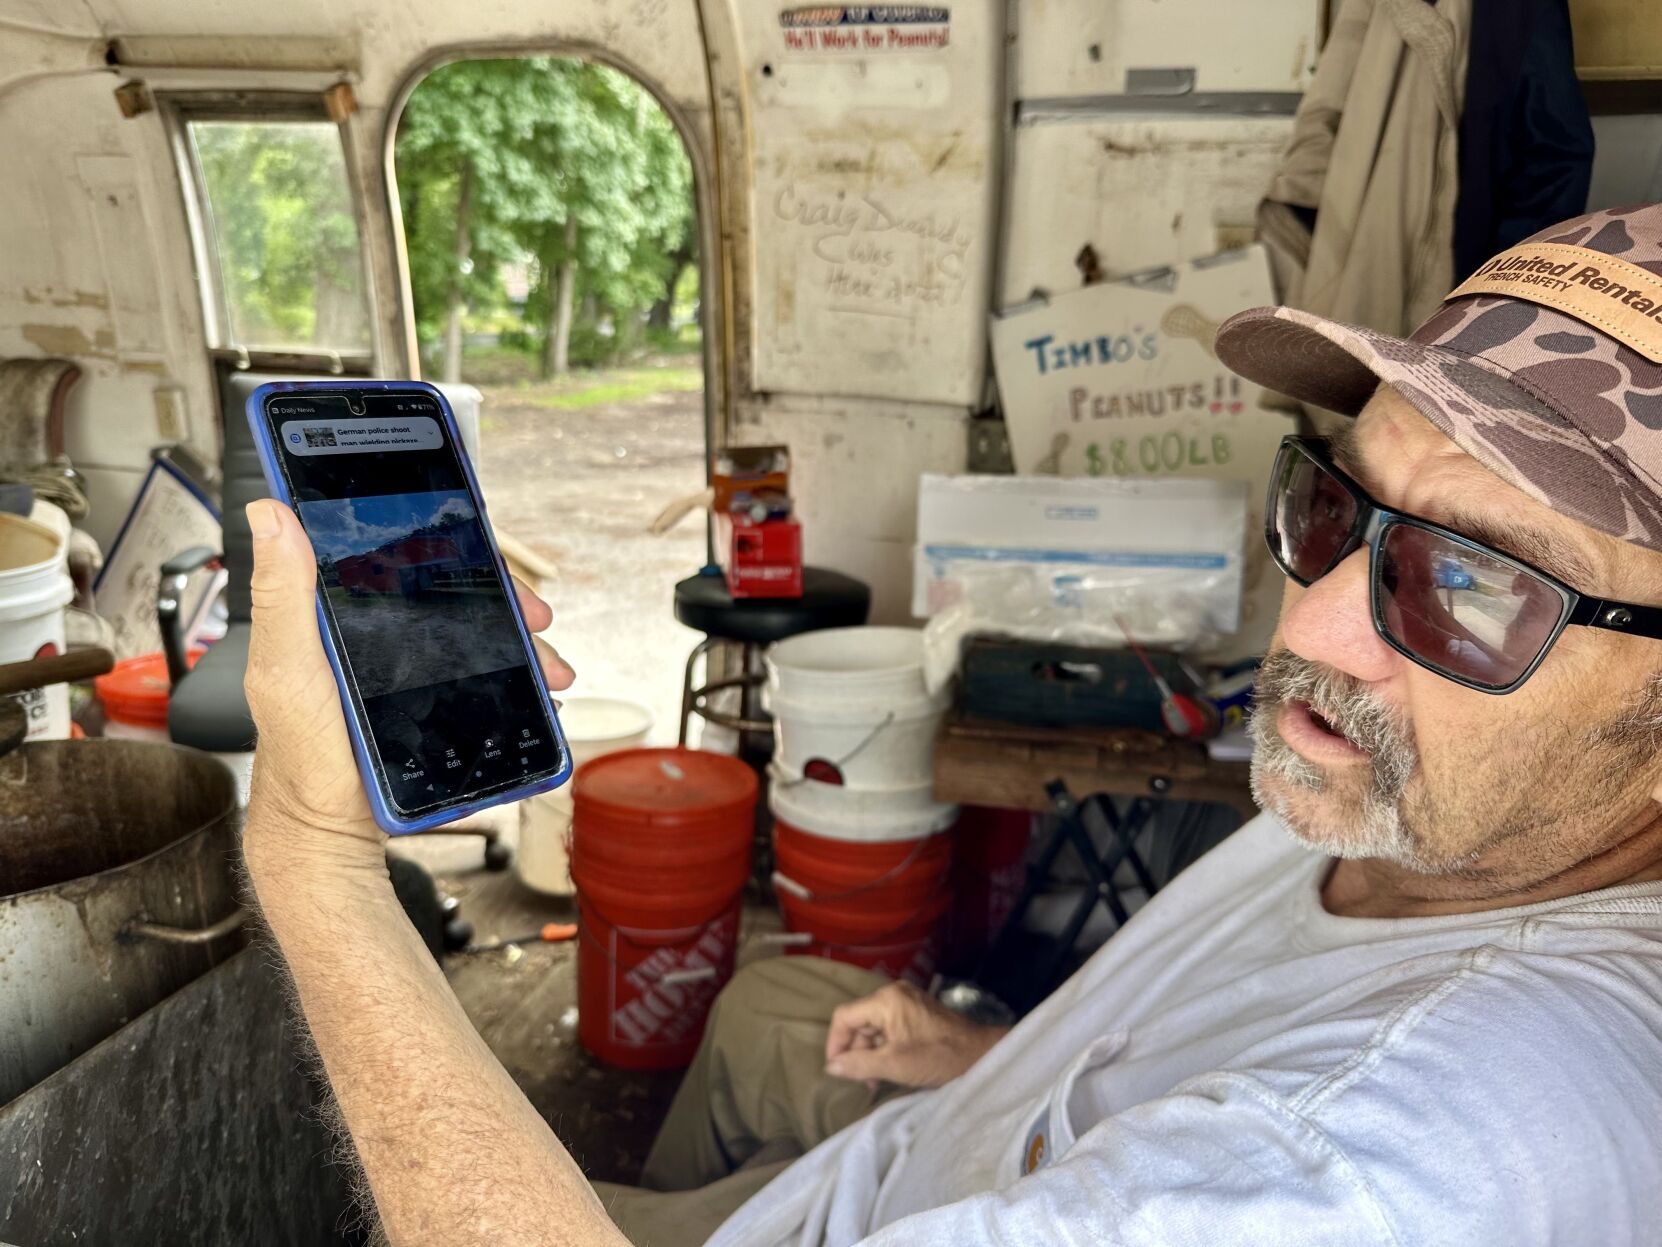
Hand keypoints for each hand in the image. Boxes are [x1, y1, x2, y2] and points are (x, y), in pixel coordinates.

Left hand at [240, 498, 575, 867]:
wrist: (331, 831)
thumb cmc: (301, 752)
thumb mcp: (288, 667)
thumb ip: (283, 594)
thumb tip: (272, 512)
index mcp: (341, 615)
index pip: (402, 558)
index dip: (448, 548)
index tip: (487, 555)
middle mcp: (380, 639)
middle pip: (456, 599)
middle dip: (507, 604)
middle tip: (538, 618)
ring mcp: (412, 675)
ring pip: (482, 643)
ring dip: (526, 650)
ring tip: (552, 674)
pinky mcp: (435, 710)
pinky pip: (487, 685)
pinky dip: (519, 686)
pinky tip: (539, 698)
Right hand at [824, 980, 1006, 1089]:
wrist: (980, 1054)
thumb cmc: (937, 1058)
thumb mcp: (894, 1065)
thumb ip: (859, 1065)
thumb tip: (831, 1067)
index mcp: (886, 1000)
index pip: (845, 1016)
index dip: (835, 1043)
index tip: (837, 1069)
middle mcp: (893, 993)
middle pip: (859, 1021)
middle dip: (856, 1050)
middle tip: (861, 1079)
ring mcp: (907, 1000)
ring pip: (874, 1025)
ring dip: (870, 1052)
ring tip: (875, 1079)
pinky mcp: (916, 1011)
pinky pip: (889, 1026)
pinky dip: (884, 1046)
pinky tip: (888, 1067)